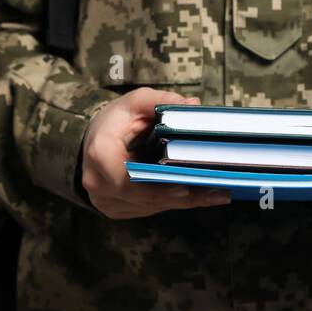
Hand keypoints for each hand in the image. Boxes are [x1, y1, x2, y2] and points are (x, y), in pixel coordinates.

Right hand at [81, 88, 231, 218]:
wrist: (93, 140)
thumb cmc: (115, 121)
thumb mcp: (134, 102)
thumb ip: (160, 100)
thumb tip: (192, 105)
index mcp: (100, 154)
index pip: (127, 180)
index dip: (156, 188)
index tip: (184, 188)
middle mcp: (99, 183)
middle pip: (146, 198)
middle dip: (183, 195)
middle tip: (216, 190)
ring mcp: (107, 201)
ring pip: (152, 206)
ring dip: (184, 201)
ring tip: (217, 192)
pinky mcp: (118, 209)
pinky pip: (150, 209)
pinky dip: (174, 202)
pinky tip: (201, 195)